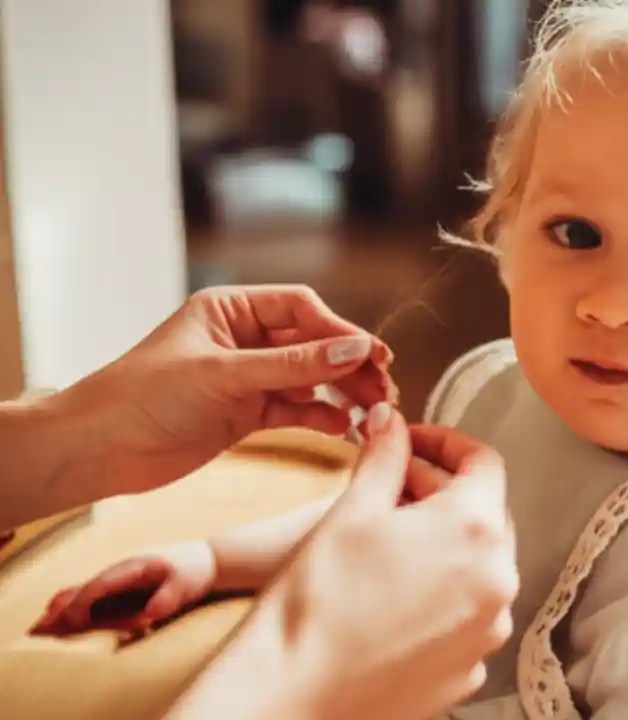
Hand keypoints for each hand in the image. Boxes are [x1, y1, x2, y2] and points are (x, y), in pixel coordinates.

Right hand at [29, 541, 215, 636]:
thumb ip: (168, 597)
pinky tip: (63, 618)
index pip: (100, 584)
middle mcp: (121, 571)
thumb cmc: (194, 569)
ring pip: (84, 591)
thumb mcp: (186, 583)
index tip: (73, 619)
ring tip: (42, 626)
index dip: (84, 602)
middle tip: (41, 628)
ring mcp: (120, 578)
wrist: (205, 558)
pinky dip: (76, 606)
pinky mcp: (123, 587)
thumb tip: (151, 613)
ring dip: (65, 607)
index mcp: (133, 567)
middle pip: (84, 588)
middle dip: (64, 607)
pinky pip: (93, 595)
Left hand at [61, 285, 396, 497]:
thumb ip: (293, 364)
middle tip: (383, 388)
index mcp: (229, 309)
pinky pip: (295, 408)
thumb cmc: (142, 397)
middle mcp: (242, 338)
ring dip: (341, 392)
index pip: (301, 308)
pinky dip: (320, 416)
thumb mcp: (224, 375)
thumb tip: (357, 350)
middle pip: (312, 343)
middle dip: (348, 364)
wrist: (97, 451)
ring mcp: (245, 377)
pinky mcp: (245, 414)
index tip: (372, 355)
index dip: (339, 330)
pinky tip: (342, 428)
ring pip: (309, 378)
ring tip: (371, 411)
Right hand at [166, 405, 516, 719]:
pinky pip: (468, 616)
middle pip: (485, 514)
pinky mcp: (471, 669)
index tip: (411, 442)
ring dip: (444, 545)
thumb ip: (384, 456)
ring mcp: (488, 630)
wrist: (293, 693)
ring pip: (479, 567)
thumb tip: (391, 422)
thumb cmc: (319, 600)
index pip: (485, 462)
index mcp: (477, 529)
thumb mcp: (352, 510)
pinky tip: (395, 595)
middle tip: (391, 489)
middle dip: (442, 493)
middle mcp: (498, 580)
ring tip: (390, 544)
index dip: (445, 442)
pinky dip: (442, 596)